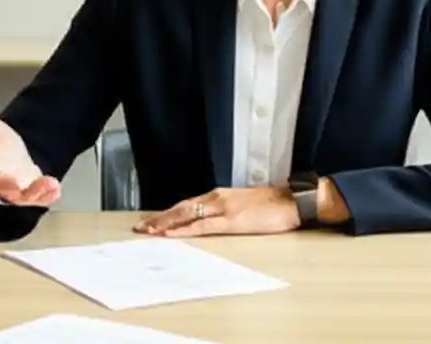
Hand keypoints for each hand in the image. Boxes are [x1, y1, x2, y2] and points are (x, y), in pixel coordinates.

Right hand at [0, 92, 60, 206]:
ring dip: (38, 191)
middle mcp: (0, 184)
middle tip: (17, 183)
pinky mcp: (33, 197)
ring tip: (51, 183)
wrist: (14, 164)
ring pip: (25, 196)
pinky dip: (49, 196)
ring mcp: (17, 193)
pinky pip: (41, 199)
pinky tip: (56, 189)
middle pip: (3, 186)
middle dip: (10, 184)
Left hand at [133, 187, 302, 236]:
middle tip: (139, 227)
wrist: (291, 201)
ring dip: (166, 223)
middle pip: (180, 208)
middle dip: (158, 218)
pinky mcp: (232, 221)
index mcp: (218, 196)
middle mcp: (216, 199)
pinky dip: (185, 230)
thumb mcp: (242, 205)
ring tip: (148, 231)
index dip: (166, 213)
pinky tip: (173, 234)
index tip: (149, 222)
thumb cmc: (270, 205)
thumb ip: (224, 211)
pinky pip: (203, 226)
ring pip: (187, 215)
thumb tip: (208, 221)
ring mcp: (223, 209)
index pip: (185, 205)